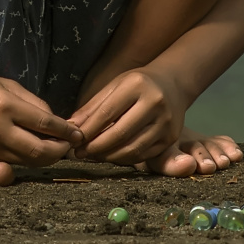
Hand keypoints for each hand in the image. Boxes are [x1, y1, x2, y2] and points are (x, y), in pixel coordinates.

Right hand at [0, 71, 78, 166]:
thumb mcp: (3, 84)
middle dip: (59, 151)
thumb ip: (31, 102)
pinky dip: (24, 159)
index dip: (66, 131)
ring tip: (54, 149)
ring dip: (44, 158)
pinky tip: (31, 151)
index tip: (78, 134)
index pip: (45, 123)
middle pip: (40, 151)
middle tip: (69, 146)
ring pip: (26, 161)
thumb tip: (53, 119)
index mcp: (5, 106)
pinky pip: (9, 161)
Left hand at [71, 66, 189, 163]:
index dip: (88, 130)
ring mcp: (166, 122)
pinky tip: (113, 155)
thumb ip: (93, 107)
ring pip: (132, 148)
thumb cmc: (138, 85)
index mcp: (137, 85)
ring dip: (109, 156)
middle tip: (80, 153)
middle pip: (120, 134)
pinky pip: (144, 154)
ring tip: (94, 155)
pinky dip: (125, 158)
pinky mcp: (171, 137)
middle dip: (96, 147)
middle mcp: (155, 103)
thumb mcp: (115, 86)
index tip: (74, 140)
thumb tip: (70, 127)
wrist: (173, 85)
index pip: (107, 113)